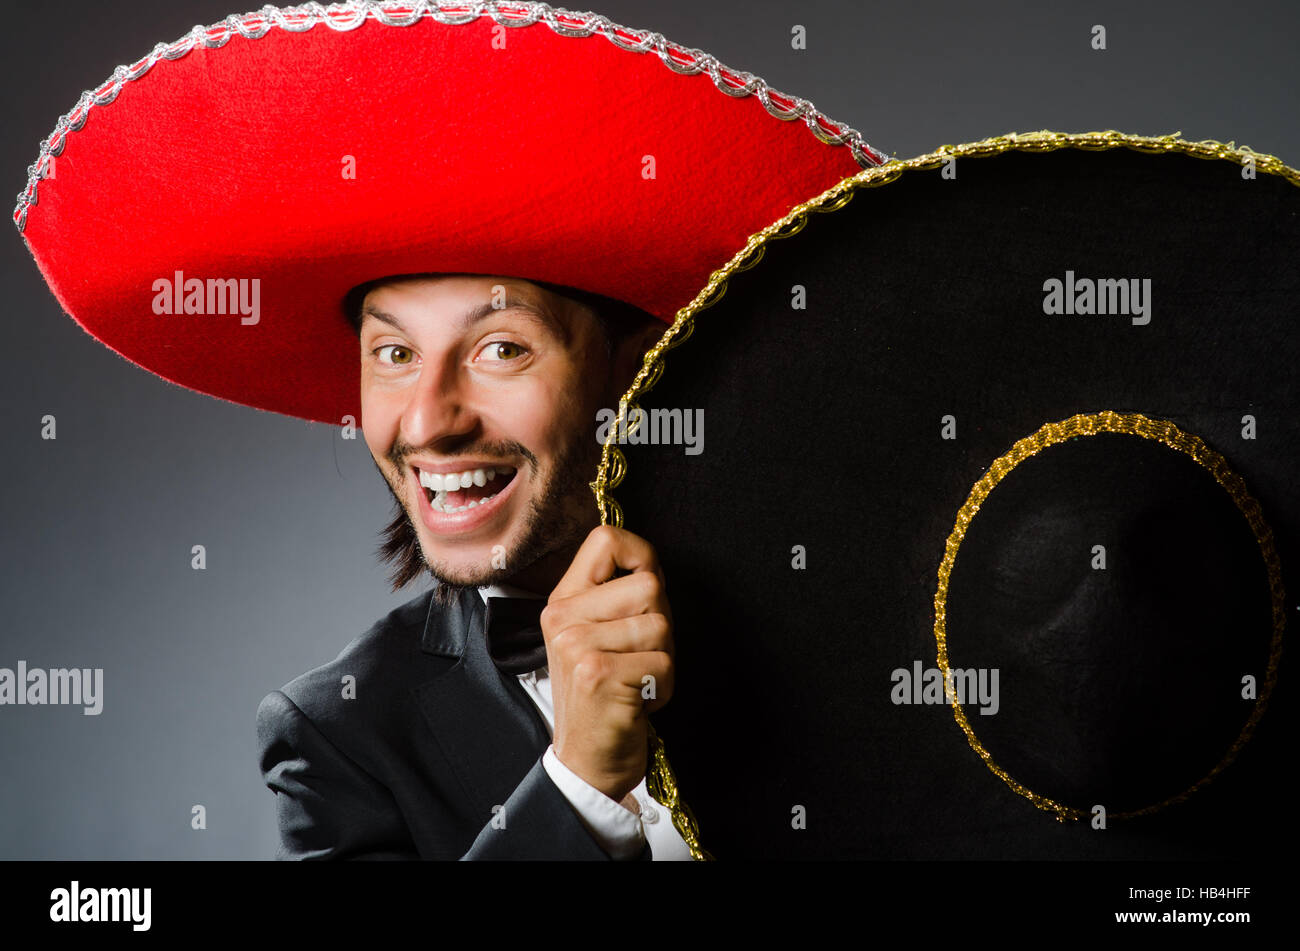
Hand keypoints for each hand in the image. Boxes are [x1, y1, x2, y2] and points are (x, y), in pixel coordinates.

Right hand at [541, 525, 673, 802]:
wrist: (586, 761)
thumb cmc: (604, 696)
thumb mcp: (597, 637)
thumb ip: (618, 596)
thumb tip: (650, 562)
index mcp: (563, 601)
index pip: (605, 540)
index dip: (641, 554)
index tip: (647, 581)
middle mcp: (563, 618)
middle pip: (649, 585)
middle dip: (661, 624)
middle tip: (637, 657)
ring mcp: (577, 646)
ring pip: (661, 625)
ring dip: (663, 659)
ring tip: (635, 680)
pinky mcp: (598, 674)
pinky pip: (663, 662)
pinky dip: (663, 686)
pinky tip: (637, 701)